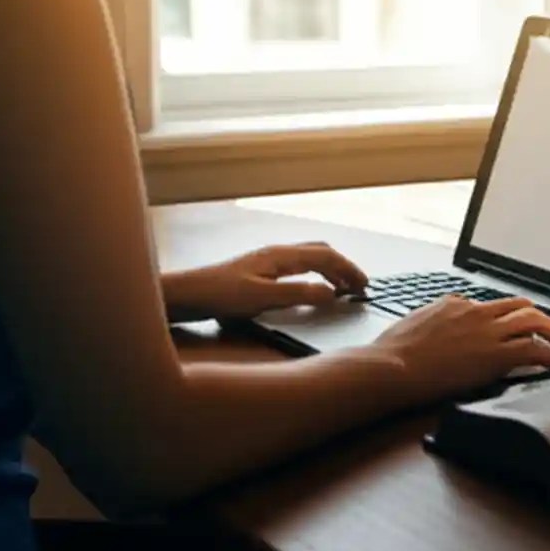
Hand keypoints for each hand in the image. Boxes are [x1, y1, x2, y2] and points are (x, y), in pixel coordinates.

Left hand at [162, 242, 368, 321]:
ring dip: (329, 271)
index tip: (364, 286)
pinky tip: (311, 290)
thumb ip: (298, 294)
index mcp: (281, 255)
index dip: (348, 270)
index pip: (326, 257)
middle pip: (320, 252)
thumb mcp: (262, 298)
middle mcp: (277, 252)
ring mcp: (267, 260)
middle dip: (343, 267)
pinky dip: (314, 275)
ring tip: (341, 289)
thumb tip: (331, 293)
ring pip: (309, 258)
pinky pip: (297, 266)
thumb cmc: (219, 295)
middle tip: (358, 287)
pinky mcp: (259, 270)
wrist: (185, 294)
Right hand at [370, 296, 549, 401]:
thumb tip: (429, 329)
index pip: (488, 306)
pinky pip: (535, 350)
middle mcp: (475, 312)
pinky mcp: (496, 355)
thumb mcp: (410, 326)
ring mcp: (487, 332)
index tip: (508, 332)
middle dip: (538, 317)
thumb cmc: (392, 354)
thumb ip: (428, 324)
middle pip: (519, 305)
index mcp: (454, 304)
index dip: (503, 320)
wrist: (391, 367)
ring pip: (535, 321)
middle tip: (549, 332)